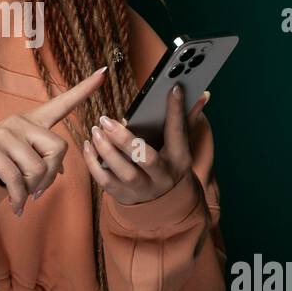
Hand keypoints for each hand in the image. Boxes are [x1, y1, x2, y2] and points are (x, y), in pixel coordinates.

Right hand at [0, 66, 109, 216]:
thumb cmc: (8, 159)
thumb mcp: (28, 153)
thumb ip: (46, 158)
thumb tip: (59, 173)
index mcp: (36, 120)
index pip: (63, 103)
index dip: (84, 89)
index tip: (103, 73)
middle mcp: (22, 121)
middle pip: (57, 150)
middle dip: (50, 177)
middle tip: (38, 190)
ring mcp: (5, 133)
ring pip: (37, 169)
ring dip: (32, 189)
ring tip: (23, 194)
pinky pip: (16, 180)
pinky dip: (19, 198)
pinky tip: (17, 206)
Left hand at [82, 86, 209, 204]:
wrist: (161, 202)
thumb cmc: (167, 163)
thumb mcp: (180, 145)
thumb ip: (186, 119)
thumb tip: (203, 94)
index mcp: (179, 159)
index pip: (178, 132)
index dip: (176, 110)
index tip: (172, 88)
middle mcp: (162, 176)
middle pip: (145, 158)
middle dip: (125, 139)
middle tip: (106, 120)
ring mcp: (142, 188)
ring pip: (124, 172)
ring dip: (106, 150)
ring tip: (96, 130)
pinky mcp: (123, 195)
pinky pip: (105, 181)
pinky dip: (93, 163)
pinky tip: (88, 145)